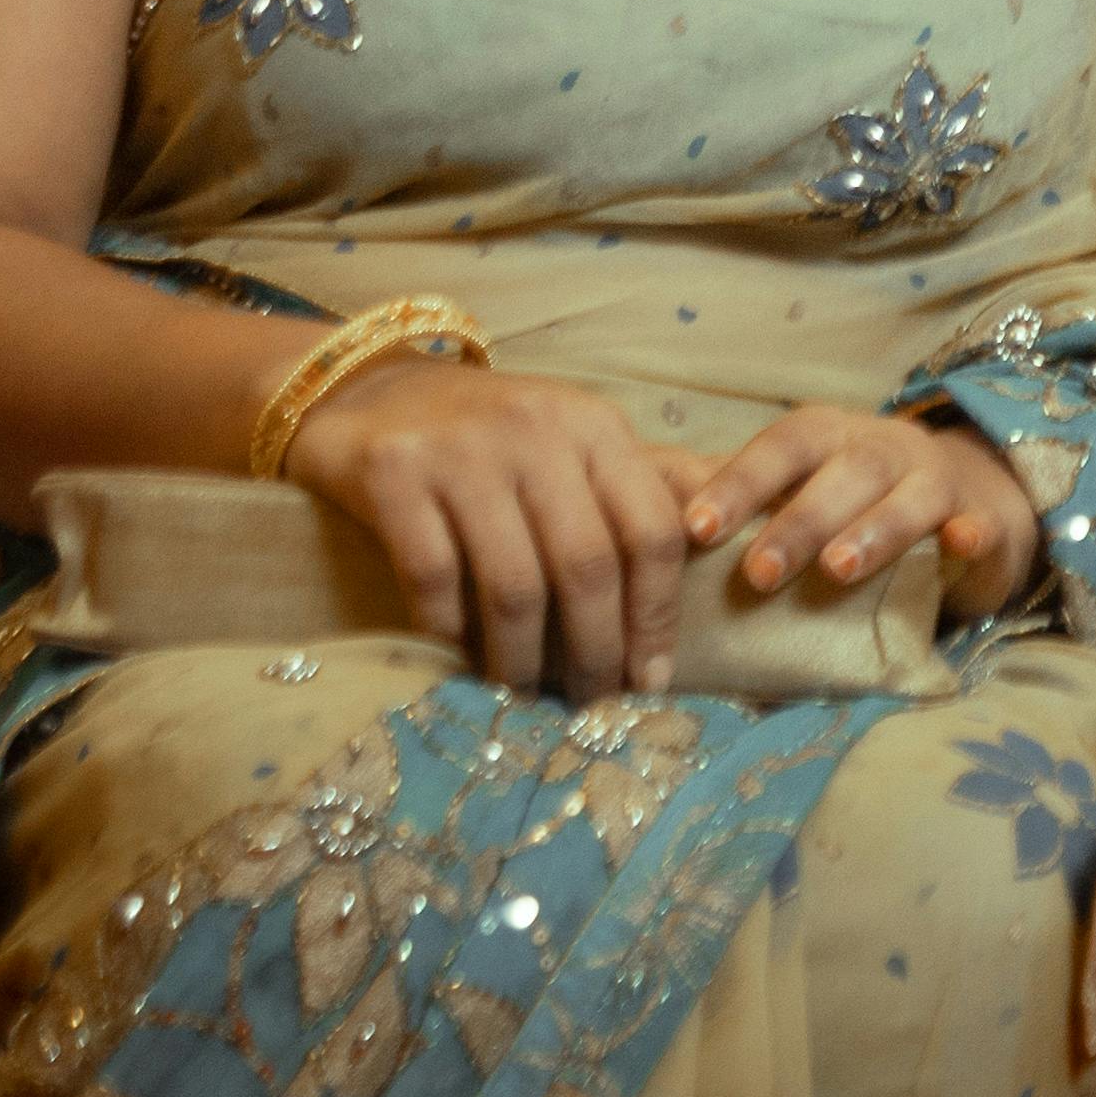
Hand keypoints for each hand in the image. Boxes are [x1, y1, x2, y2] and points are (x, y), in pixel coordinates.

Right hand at [283, 358, 700, 700]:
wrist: (368, 391)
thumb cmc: (489, 434)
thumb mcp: (575, 441)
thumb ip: (643, 486)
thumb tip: (727, 538)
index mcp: (594, 426)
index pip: (652, 529)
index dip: (658, 614)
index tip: (652, 679)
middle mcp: (536, 430)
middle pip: (588, 565)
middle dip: (597, 652)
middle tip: (592, 705)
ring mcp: (462, 451)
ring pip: (514, 584)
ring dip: (524, 660)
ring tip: (526, 697)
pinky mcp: (392, 474)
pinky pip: (434, 579)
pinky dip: (452, 634)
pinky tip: (460, 658)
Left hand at [683, 404, 1037, 628]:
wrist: (970, 497)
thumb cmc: (857, 501)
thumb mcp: (800, 489)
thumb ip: (738, 502)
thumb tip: (642, 516)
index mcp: (828, 439)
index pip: (781, 446)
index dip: (740, 482)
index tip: (695, 530)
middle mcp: (883, 449)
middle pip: (843, 472)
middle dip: (800, 520)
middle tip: (758, 573)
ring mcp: (938, 481)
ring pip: (910, 495)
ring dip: (874, 528)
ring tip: (837, 570)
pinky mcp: (985, 520)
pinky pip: (982, 523)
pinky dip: (972, 534)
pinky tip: (959, 546)